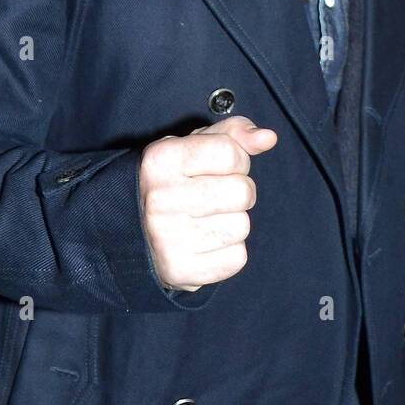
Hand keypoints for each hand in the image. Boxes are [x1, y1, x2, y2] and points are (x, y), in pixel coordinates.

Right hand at [139, 115, 275, 291]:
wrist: (137, 231)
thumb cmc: (177, 180)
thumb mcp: (197, 145)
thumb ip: (235, 134)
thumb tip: (268, 138)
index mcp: (162, 159)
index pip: (232, 153)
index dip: (237, 160)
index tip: (219, 169)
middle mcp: (159, 198)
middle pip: (242, 191)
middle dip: (239, 192)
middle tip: (215, 197)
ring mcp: (166, 237)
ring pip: (242, 226)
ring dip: (233, 223)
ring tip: (206, 220)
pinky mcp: (178, 270)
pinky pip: (237, 258)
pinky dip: (228, 252)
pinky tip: (205, 244)